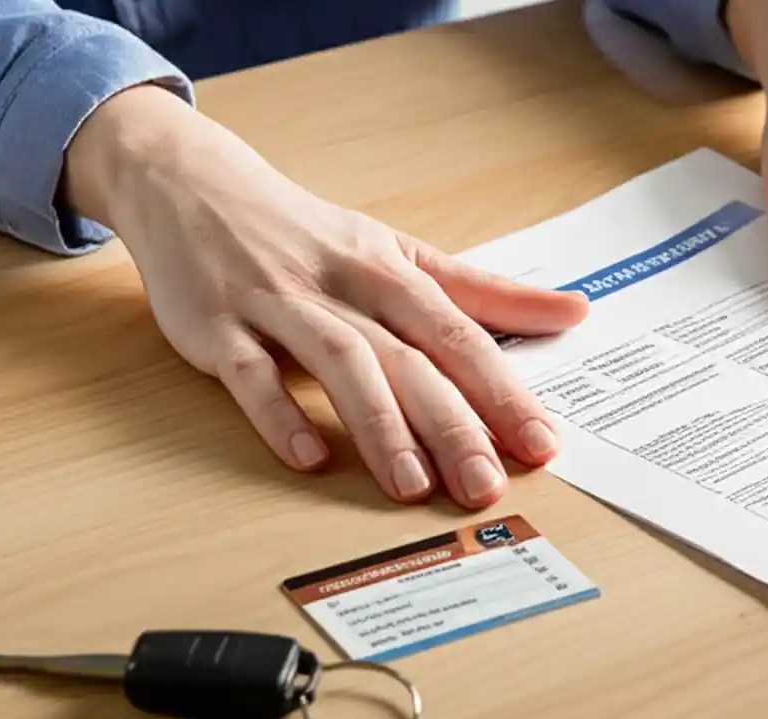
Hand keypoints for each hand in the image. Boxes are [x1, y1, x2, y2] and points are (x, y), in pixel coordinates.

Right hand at [64, 86, 587, 507]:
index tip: (541, 444)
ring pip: (336, 361)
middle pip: (406, 355)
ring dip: (377, 423)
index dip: (502, 389)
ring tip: (413, 485)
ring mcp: (274, 303)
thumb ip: (483, 290)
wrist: (193, 184)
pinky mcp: (215, 326)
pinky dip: (277, 412)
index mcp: (389, 269)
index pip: (458, 333)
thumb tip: (573, 310)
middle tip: (486, 484)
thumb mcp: (397, 251)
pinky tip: (309, 457)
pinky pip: (247, 371)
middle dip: (451, 421)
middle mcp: (339, 285)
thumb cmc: (308, 234)